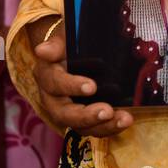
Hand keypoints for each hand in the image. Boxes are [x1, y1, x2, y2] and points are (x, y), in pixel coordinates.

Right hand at [31, 22, 132, 136]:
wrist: (73, 54)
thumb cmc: (69, 44)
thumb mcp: (63, 38)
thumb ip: (56, 45)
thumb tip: (42, 50)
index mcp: (46, 75)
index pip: (54, 83)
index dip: (71, 86)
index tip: (92, 86)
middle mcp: (52, 98)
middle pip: (63, 114)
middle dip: (86, 115)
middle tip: (107, 111)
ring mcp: (66, 112)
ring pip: (79, 127)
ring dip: (102, 126)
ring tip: (124, 119)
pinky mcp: (81, 120)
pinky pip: (93, 129)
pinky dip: (110, 127)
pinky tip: (125, 120)